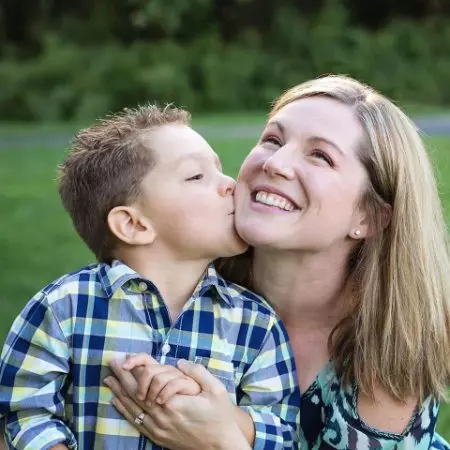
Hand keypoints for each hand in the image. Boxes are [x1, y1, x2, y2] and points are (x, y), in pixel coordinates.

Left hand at [105, 359, 250, 449]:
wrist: (221, 446)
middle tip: (111, 364)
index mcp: (174, 402)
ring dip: (119, 392)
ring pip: (132, 407)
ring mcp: (159, 429)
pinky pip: (136, 422)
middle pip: (135, 393)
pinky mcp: (158, 437)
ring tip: (109, 380)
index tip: (124, 358)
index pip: (148, 382)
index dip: (134, 369)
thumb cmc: (220, 417)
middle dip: (122, 377)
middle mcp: (162, 416)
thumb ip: (198, 373)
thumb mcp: (216, 390)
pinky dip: (124, 410)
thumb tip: (180, 362)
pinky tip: (117, 402)